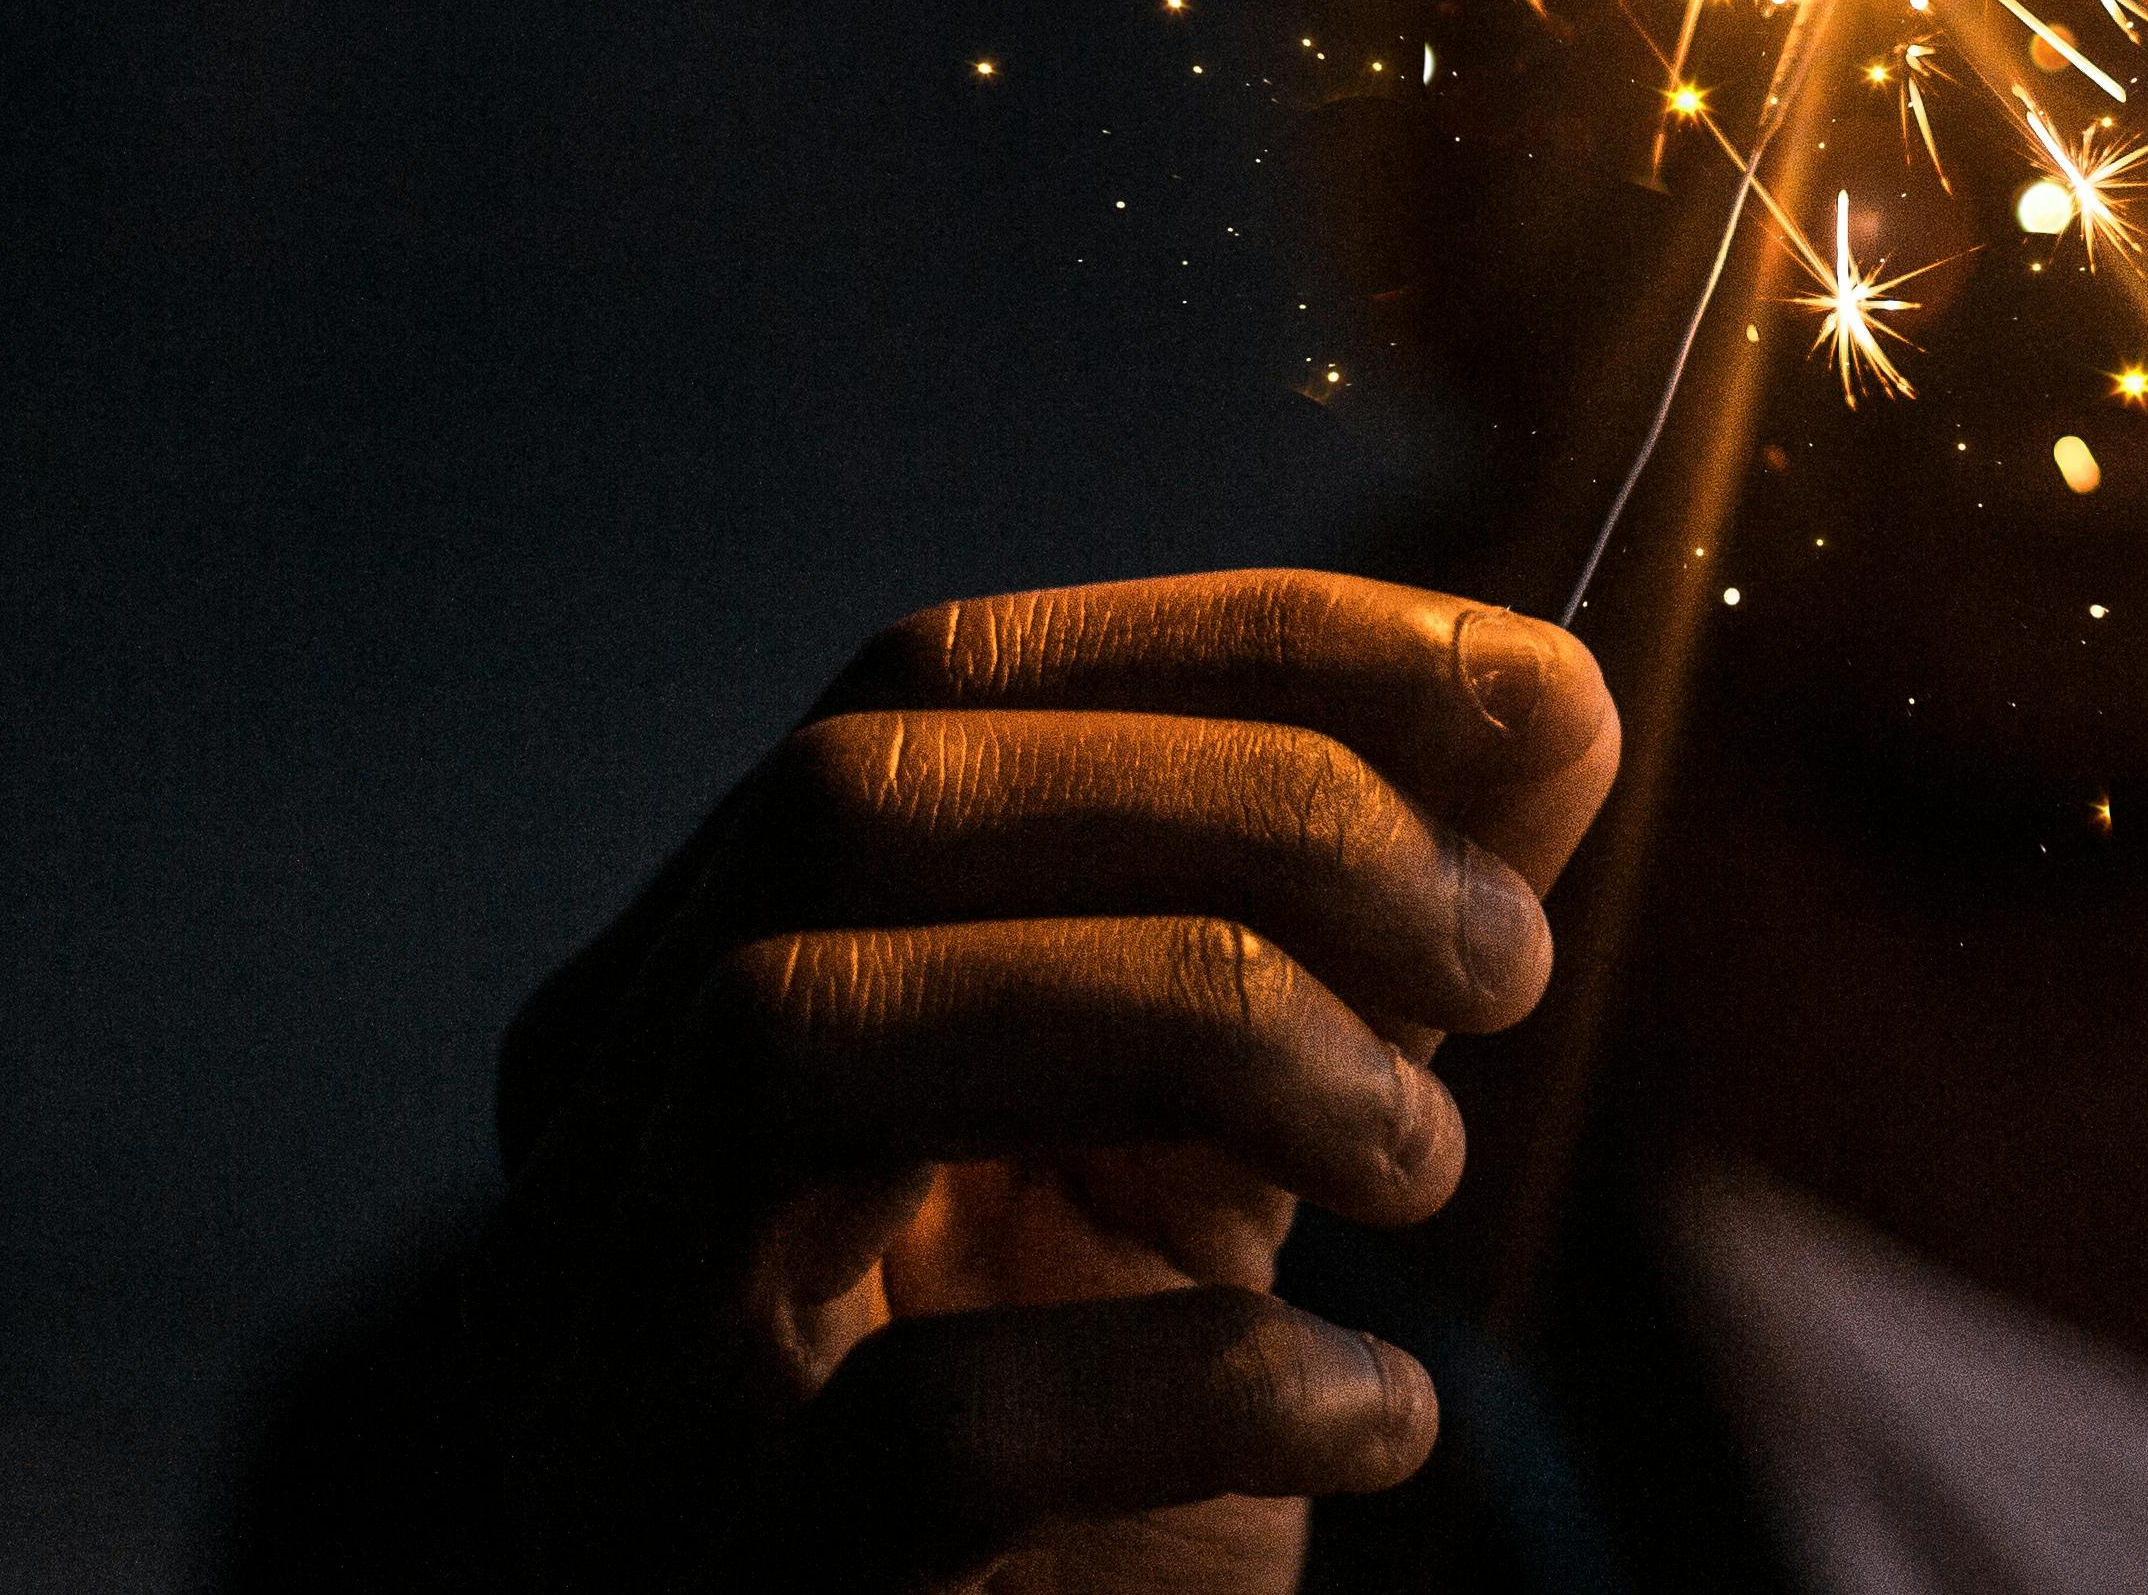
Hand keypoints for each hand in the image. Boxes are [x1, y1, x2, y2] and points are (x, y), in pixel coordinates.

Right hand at [481, 571, 1621, 1593]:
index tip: (1529, 688)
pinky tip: (1373, 1415)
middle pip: (853, 804)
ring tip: (1419, 1150)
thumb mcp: (1215, 1170)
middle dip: (1240, 811)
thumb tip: (1544, 697)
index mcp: (698, 1002)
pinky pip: (928, 1427)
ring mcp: (616, 1382)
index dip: (1245, 647)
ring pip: (798, 1030)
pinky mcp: (722, 1592)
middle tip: (1507, 949)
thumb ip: (1341, 938)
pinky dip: (1207, 1384)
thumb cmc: (1081, 1495)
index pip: (928, 690)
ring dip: (1196, 1020)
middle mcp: (603, 1158)